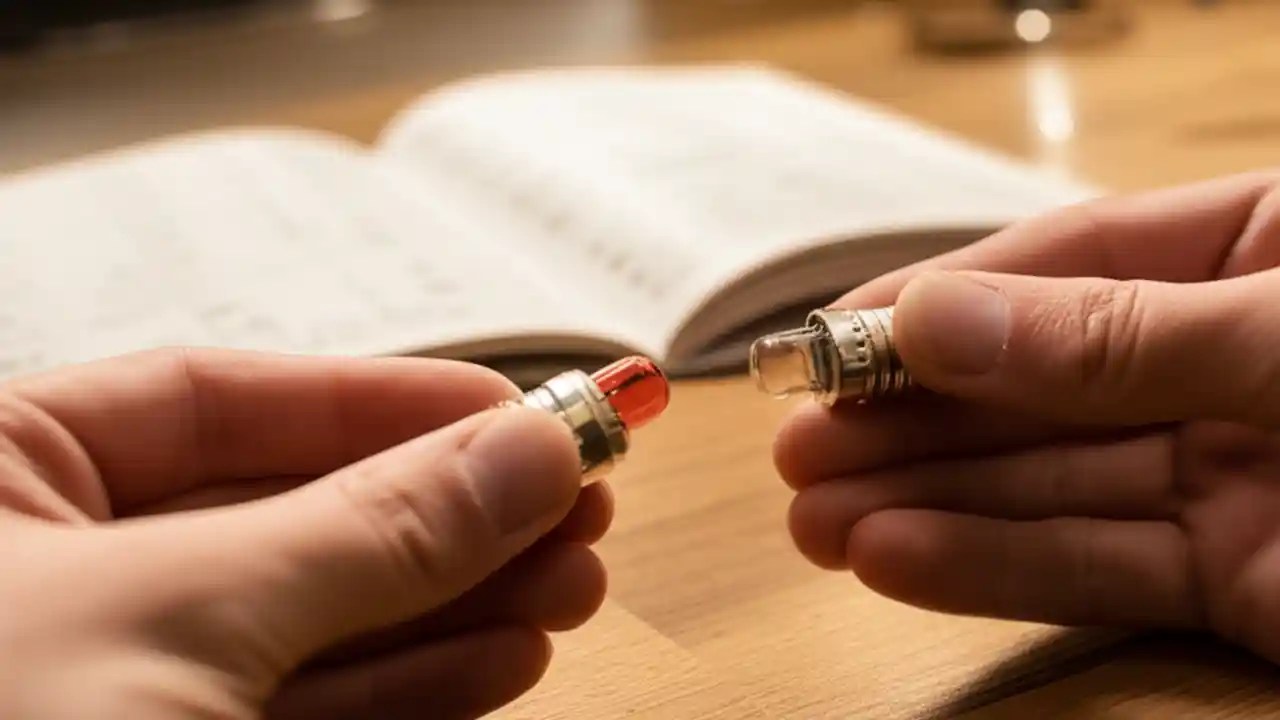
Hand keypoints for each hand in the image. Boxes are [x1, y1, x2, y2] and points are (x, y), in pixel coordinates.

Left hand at [0, 349, 610, 718]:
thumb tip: (526, 450)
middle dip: (444, 516)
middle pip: (287, 511)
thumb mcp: (185, 622)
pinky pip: (311, 713)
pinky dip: (417, 690)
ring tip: (570, 583)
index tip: (514, 411)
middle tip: (575, 503)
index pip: (216, 402)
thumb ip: (370, 529)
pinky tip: (503, 659)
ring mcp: (113, 689)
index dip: (381, 400)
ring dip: (455, 605)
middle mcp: (48, 578)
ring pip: (312, 620)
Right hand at [774, 170, 1279, 661]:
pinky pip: (1100, 573)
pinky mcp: (1239, 586)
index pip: (1075, 258)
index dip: (945, 298)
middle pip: (1040, 383)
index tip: (834, 333)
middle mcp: (1230, 360)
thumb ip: (1118, 337)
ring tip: (812, 518)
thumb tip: (933, 321)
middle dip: (911, 417)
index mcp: (1267, 253)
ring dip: (925, 502)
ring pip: (1050, 487)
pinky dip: (995, 571)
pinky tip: (894, 559)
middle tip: (800, 443)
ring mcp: (1234, 476)